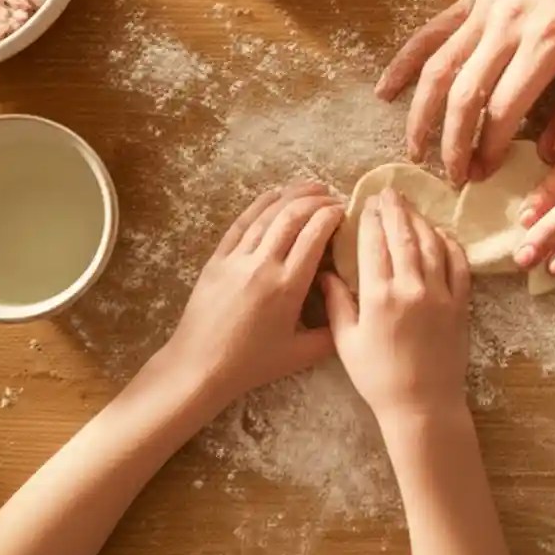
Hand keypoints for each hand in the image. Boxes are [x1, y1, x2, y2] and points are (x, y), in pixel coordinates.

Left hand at [167, 182, 342, 405]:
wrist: (200, 367)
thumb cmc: (252, 364)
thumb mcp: (300, 355)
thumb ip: (332, 333)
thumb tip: (355, 311)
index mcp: (287, 287)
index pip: (314, 235)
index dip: (332, 216)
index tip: (344, 211)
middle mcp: (263, 265)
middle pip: (292, 217)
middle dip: (316, 200)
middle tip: (332, 196)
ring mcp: (236, 259)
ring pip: (267, 215)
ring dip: (291, 195)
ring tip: (311, 187)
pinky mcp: (217, 259)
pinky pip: (241, 223)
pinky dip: (260, 205)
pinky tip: (275, 194)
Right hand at [321, 189, 471, 421]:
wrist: (423, 405)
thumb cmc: (378, 379)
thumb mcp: (347, 342)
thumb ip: (338, 304)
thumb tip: (325, 274)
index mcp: (379, 296)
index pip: (373, 244)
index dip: (370, 219)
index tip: (365, 203)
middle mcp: (411, 288)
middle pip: (403, 236)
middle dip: (394, 210)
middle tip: (388, 192)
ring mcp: (440, 294)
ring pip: (430, 244)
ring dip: (419, 220)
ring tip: (409, 206)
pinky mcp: (460, 304)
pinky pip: (458, 264)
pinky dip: (450, 244)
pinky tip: (441, 233)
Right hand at [376, 0, 554, 186]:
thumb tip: (548, 151)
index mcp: (547, 45)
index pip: (502, 109)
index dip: (487, 148)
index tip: (483, 175)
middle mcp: (507, 29)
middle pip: (463, 95)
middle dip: (452, 142)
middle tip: (452, 177)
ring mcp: (485, 11)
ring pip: (438, 68)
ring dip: (420, 113)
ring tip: (413, 150)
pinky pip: (431, 33)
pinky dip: (405, 62)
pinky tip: (387, 89)